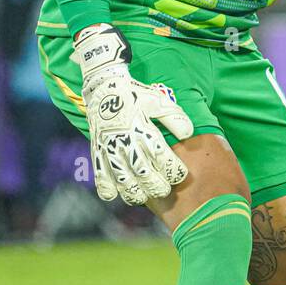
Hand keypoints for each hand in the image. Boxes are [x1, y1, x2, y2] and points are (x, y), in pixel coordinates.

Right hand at [71, 24, 193, 204]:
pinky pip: (99, 173)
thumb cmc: (136, 95)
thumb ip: (174, 117)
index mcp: (142, 127)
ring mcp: (108, 147)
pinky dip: (105, 188)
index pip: (160, 154)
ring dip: (132, 191)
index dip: (172, 169)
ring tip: (142, 197)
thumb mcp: (158, 100)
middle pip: (141, 171)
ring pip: (120, 177)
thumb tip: (189, 134)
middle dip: (155, 185)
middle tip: (164, 190)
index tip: (180, 175)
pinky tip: (114, 195)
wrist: (103, 87)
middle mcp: (125, 139)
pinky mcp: (96, 150)